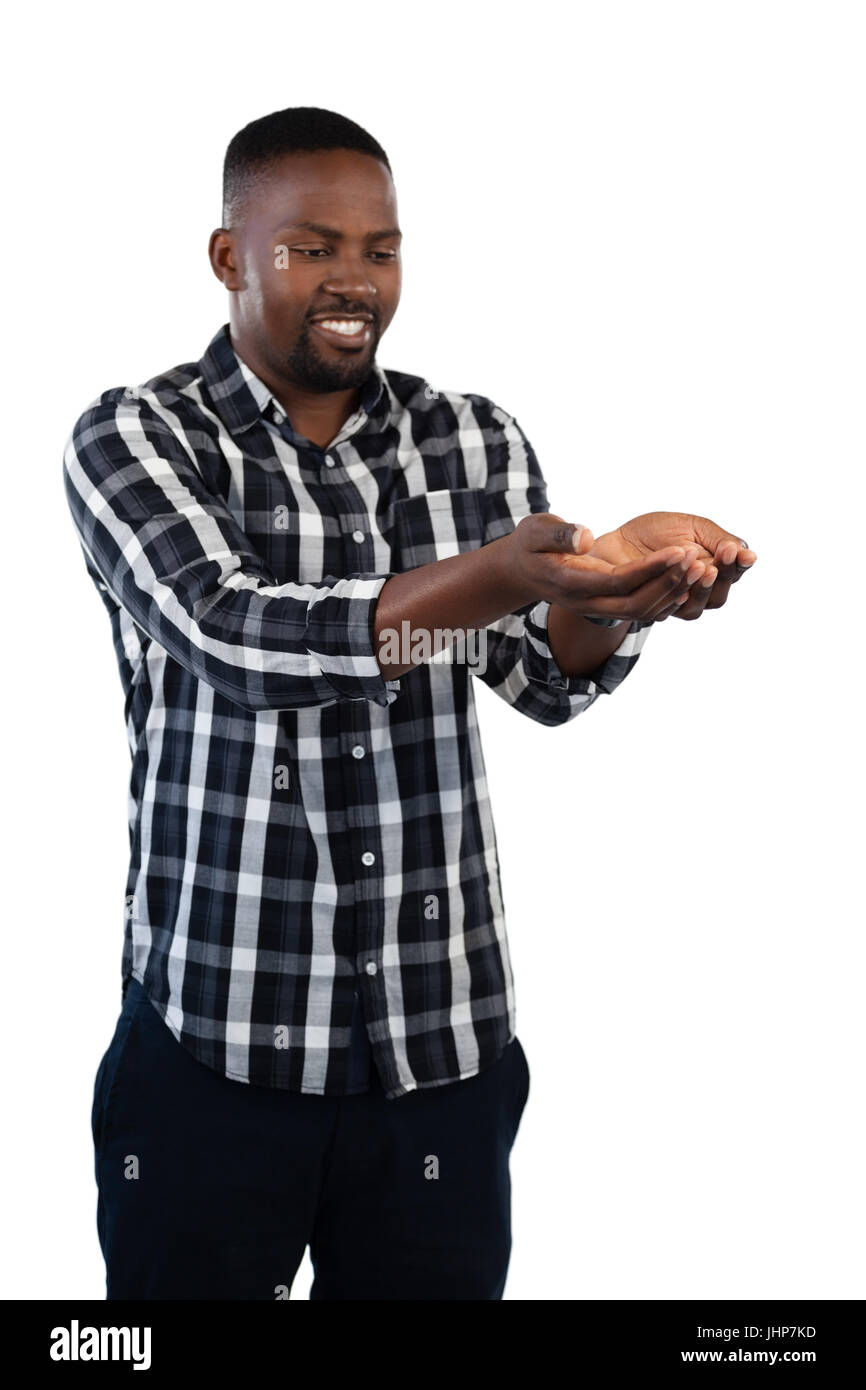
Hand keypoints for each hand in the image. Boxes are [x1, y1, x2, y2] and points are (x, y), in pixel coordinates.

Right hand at [501, 513, 704, 623]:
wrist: (519, 571)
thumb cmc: (528, 545)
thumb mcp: (535, 531)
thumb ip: (558, 534)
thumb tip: (585, 538)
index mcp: (570, 583)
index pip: (619, 580)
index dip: (651, 568)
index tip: (680, 548)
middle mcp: (586, 603)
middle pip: (636, 604)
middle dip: (669, 582)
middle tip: (697, 558)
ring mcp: (596, 608)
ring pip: (642, 612)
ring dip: (672, 592)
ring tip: (699, 566)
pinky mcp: (606, 606)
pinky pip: (641, 610)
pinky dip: (665, 598)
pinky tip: (686, 580)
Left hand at [589, 512, 756, 620]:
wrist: (614, 541)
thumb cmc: (654, 532)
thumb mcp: (691, 528)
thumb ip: (719, 541)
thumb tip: (750, 555)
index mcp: (711, 571)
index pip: (734, 575)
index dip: (737, 565)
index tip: (735, 549)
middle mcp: (695, 594)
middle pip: (718, 597)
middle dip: (723, 575)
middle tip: (723, 554)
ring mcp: (675, 606)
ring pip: (695, 609)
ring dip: (701, 588)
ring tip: (702, 565)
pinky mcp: (652, 611)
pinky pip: (667, 610)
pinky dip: (675, 594)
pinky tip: (678, 579)